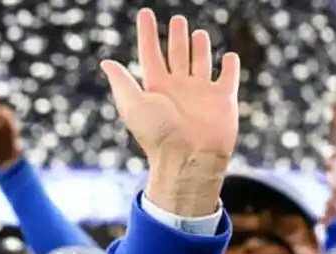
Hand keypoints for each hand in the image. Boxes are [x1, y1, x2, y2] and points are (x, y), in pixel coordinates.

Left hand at [101, 9, 240, 215]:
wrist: (188, 158)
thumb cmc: (158, 134)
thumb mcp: (133, 105)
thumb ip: (122, 82)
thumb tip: (106, 62)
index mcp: (155, 86)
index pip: (150, 52)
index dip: (147, 32)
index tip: (145, 13)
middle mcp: (178, 87)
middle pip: (176, 54)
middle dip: (176, 36)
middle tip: (177, 20)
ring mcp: (201, 92)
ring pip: (200, 61)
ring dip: (199, 47)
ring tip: (197, 33)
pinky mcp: (223, 99)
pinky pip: (227, 77)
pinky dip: (229, 65)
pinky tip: (229, 56)